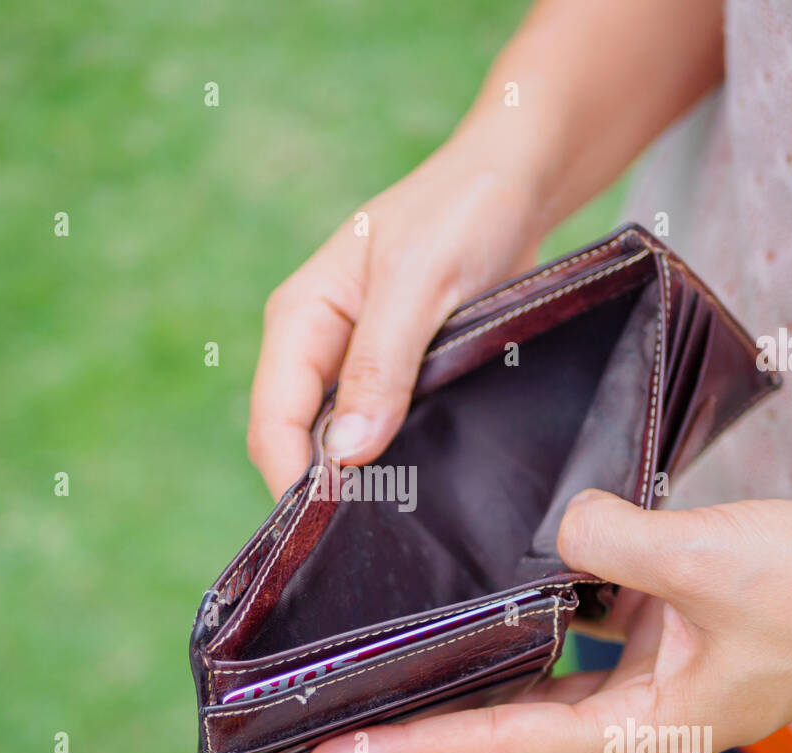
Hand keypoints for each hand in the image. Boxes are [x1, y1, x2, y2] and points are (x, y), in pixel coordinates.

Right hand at [247, 122, 545, 496]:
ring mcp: (357, 362)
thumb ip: (380, 366)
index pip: (274, 418)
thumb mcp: (419, 284)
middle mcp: (319, 345)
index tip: (337, 523)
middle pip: (300, 439)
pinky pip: (382, 429)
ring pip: (340, 441)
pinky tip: (424, 481)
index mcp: (301, 316)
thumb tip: (346, 452)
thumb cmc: (463, 213)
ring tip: (402, 513)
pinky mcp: (396, 374)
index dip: (295, 476)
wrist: (517, 183)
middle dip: (327, 486)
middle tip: (379, 529)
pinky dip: (395, 457)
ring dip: (364, 476)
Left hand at [307, 485, 791, 752]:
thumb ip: (617, 543)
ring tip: (397, 657)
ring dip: (473, 677)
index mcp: (648, 730)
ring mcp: (651, 678)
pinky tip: (496, 582)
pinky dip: (532, 618)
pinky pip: (577, 636)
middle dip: (424, 735)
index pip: (503, 749)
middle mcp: (640, 717)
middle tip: (342, 722)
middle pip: (505, 740)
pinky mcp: (664, 634)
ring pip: (536, 690)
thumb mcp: (712, 562)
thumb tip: (558, 523)